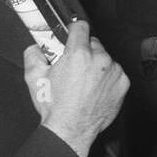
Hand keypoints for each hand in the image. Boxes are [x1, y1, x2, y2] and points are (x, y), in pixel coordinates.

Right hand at [25, 20, 128, 156]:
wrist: (71, 129)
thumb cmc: (54, 106)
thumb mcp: (34, 78)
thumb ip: (33, 55)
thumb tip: (35, 46)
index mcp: (78, 54)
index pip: (80, 26)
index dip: (74, 30)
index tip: (73, 34)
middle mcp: (100, 60)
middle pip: (93, 43)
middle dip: (85, 51)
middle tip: (75, 67)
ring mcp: (114, 71)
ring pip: (105, 58)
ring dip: (97, 65)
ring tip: (85, 82)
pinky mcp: (123, 83)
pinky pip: (115, 73)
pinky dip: (107, 78)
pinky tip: (95, 90)